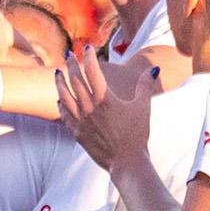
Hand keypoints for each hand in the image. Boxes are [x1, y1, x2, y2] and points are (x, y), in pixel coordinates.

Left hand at [56, 47, 155, 172]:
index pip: (93, 71)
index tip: (88, 49)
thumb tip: (152, 69)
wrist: (126, 162)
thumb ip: (145, 86)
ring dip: (60, 83)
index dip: (89, 57)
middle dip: (71, 65)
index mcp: (105, 99)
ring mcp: (81, 121)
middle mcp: (90, 108)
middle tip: (68, 54)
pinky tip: (60, 99)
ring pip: (65, 97)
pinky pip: (65, 115)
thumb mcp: (143, 107)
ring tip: (57, 73)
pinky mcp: (78, 133)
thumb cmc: (137, 134)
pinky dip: (61, 105)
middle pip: (76, 81)